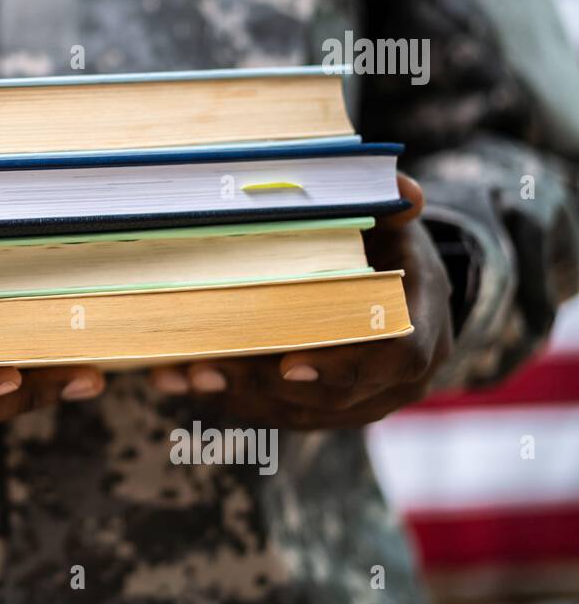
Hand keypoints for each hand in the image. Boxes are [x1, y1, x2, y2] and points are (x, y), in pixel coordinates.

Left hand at [146, 175, 453, 428]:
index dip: (344, 365)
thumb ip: (392, 203)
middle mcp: (402, 376)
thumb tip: (405, 189)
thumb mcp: (393, 219)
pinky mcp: (336, 410)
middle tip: (203, 369)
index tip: (289, 366)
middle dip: (263, 384)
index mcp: (423, 322)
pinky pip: (286, 415)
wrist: (406, 289)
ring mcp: (370, 400)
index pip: (395, 356)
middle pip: (334, 394)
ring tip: (180, 375)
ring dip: (239, 397)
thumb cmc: (390, 245)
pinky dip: (237, 400)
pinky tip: (186, 380)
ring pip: (304, 412)